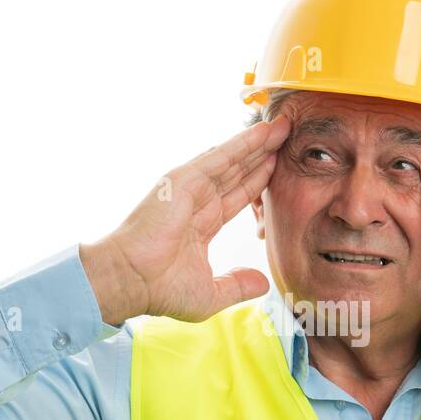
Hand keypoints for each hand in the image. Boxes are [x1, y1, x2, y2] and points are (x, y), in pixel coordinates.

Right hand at [80, 114, 290, 322]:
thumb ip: (237, 286)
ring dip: (257, 143)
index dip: (259, 181)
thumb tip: (262, 283)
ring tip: (282, 125)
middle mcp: (197, 201)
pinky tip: (262, 132)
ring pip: (232, 160)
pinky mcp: (184, 180)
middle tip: (288, 136)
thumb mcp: (209, 294)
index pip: (238, 196)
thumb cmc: (159, 289)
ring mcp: (190, 188)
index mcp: (202, 224)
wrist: (131, 280)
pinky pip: (219, 158)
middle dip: (263, 154)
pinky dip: (241, 144)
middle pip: (238, 172)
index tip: (281, 167)